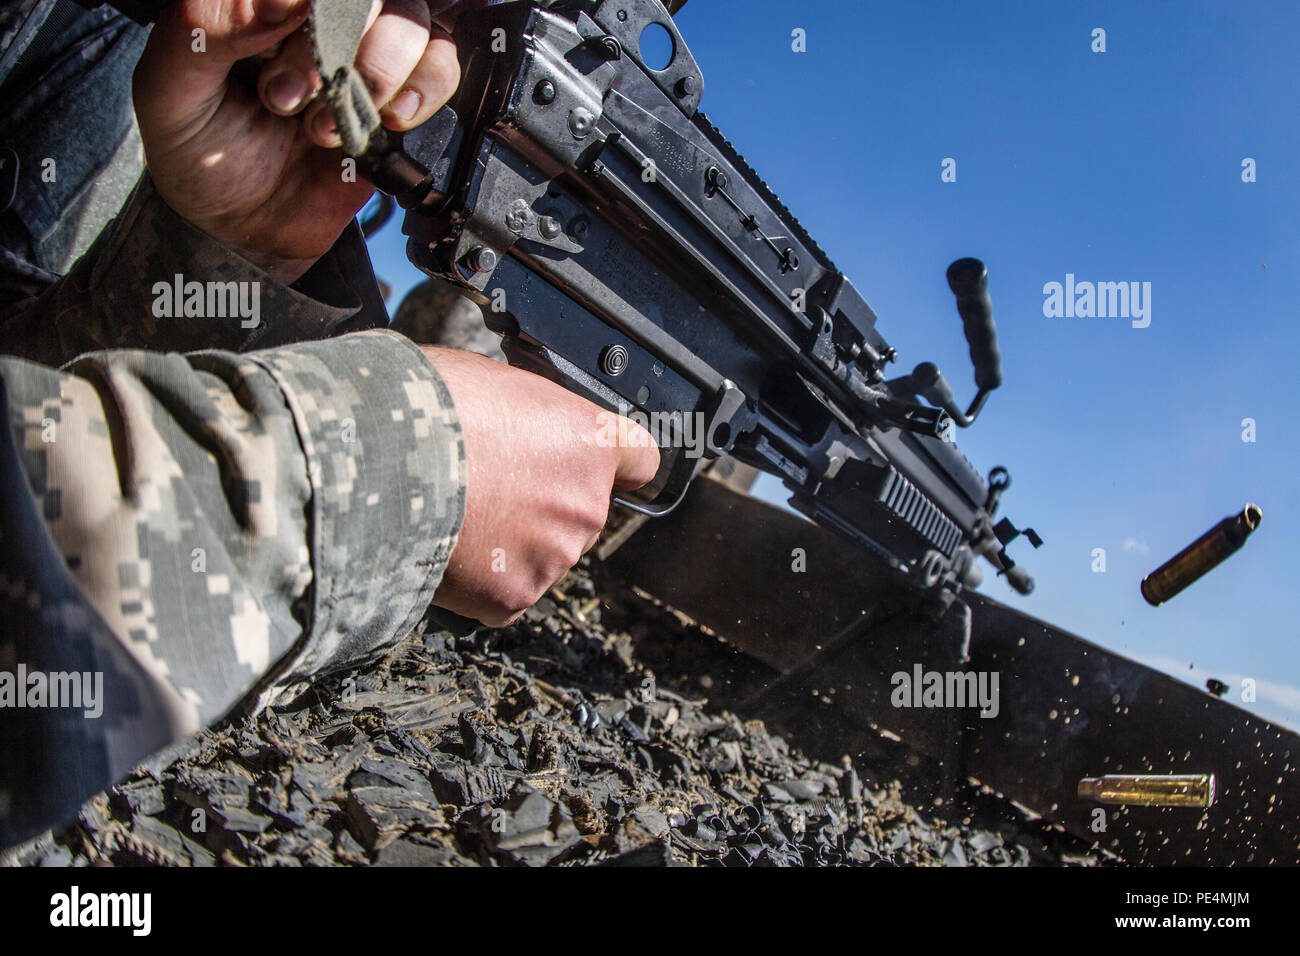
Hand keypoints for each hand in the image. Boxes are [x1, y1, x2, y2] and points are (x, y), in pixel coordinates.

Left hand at [134, 0, 458, 282]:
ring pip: (412, 21)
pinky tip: (388, 119)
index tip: (277, 30)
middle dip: (335, 44)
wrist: (245, 233)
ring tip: (327, 124)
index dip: (308, 5)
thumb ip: (207, 27)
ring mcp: (364, 56)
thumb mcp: (169, 89)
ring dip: (378, 70)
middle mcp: (318, 19)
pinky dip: (423, 89)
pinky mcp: (400, 99)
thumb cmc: (201, 157)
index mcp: (265, 4)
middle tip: (288, 98)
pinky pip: (441, 68)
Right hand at [422, 347, 661, 625]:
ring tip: (453, 512)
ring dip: (507, 543)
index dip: (614, 465)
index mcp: (591, 443)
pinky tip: (445, 546)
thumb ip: (534, 419)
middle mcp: (585, 505)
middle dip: (540, 505)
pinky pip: (503, 591)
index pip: (639, 461)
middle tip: (484, 486)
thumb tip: (526, 429)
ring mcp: (553, 557)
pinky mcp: (513, 596)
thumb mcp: (499, 385)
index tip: (590, 467)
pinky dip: (478, 579)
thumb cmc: (431, 404)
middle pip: (578, 513)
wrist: (377, 459)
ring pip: (540, 554)